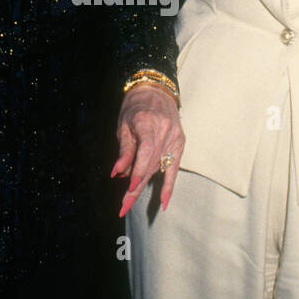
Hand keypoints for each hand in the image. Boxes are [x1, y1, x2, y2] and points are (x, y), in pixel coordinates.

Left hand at [111, 85, 184, 215]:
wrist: (156, 91)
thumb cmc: (135, 106)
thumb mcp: (124, 125)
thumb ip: (125, 150)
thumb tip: (118, 173)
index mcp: (148, 123)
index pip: (146, 152)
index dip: (138, 172)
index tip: (128, 188)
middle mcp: (165, 131)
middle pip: (150, 165)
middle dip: (135, 188)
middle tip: (122, 207)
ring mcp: (175, 138)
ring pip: (158, 168)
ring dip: (143, 187)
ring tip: (128, 204)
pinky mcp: (180, 143)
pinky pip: (174, 168)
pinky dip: (168, 186)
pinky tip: (163, 203)